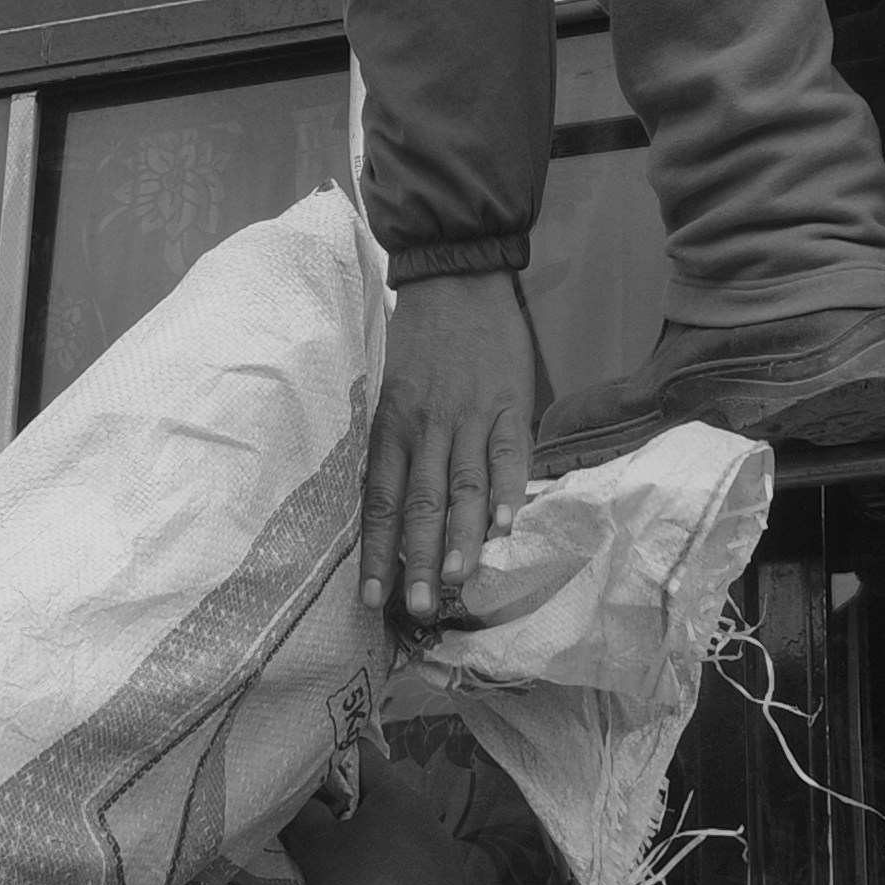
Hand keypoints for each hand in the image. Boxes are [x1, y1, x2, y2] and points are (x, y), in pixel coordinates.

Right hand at [284, 741, 496, 884]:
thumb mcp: (321, 851)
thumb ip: (304, 817)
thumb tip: (299, 798)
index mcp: (396, 793)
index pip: (360, 754)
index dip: (327, 759)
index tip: (301, 777)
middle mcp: (423, 812)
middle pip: (373, 795)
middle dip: (340, 806)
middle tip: (308, 823)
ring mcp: (439, 848)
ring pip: (389, 830)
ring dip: (362, 840)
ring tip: (334, 861)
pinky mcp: (444, 881)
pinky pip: (405, 861)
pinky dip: (383, 867)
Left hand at [358, 274, 542, 621]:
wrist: (455, 276)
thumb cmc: (420, 340)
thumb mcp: (392, 391)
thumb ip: (397, 446)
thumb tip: (397, 509)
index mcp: (392, 427)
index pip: (382, 501)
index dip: (379, 552)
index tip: (374, 599)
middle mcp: (426, 428)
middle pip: (421, 504)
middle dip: (418, 560)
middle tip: (419, 608)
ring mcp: (470, 417)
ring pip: (464, 486)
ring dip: (461, 536)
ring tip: (457, 580)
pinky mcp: (509, 403)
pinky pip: (509, 455)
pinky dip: (510, 492)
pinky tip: (508, 527)